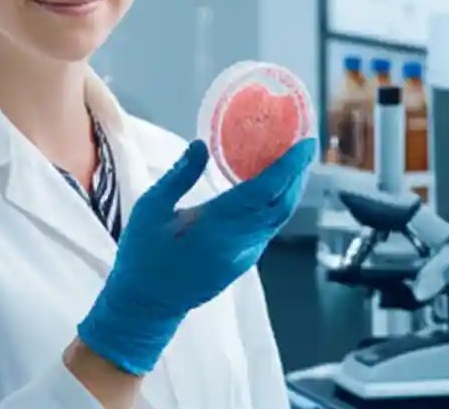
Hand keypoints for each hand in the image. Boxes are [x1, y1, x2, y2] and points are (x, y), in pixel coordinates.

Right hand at [76, 137, 316, 375]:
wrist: (147, 305)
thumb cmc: (143, 254)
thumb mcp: (150, 208)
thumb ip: (178, 176)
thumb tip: (201, 145)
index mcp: (214, 225)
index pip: (262, 191)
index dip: (288, 166)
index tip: (305, 143)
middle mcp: (238, 241)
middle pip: (280, 204)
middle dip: (298, 173)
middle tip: (305, 145)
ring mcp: (244, 255)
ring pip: (278, 218)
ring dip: (290, 189)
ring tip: (294, 161)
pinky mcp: (243, 262)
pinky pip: (268, 228)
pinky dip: (277, 204)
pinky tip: (271, 188)